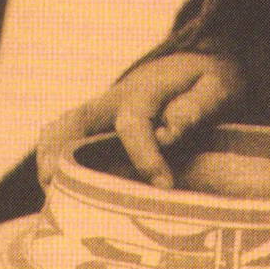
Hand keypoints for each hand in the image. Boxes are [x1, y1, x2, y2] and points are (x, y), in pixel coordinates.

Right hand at [35, 51, 242, 191]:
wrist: (198, 67)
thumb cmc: (209, 82)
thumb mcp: (218, 85)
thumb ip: (199, 105)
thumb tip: (171, 130)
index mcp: (144, 92)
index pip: (133, 124)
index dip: (144, 157)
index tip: (163, 187)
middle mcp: (113, 101)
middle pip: (75, 123)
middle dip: (63, 156)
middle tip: (58, 191)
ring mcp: (100, 113)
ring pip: (61, 130)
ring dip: (51, 162)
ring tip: (53, 201)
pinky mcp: (96, 126)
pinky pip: (64, 139)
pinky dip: (54, 163)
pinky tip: (59, 197)